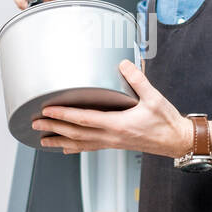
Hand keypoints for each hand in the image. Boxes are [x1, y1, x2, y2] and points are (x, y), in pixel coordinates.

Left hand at [32, 60, 192, 157]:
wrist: (176, 141)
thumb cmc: (166, 122)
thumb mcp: (154, 97)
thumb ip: (137, 79)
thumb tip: (123, 63)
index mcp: (118, 125)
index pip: (85, 120)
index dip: (64, 115)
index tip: (48, 110)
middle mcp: (111, 137)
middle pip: (76, 134)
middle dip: (54, 128)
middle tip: (35, 123)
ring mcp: (112, 143)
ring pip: (80, 144)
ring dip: (59, 140)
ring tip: (42, 139)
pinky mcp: (115, 144)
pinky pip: (89, 147)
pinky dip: (74, 147)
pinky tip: (65, 148)